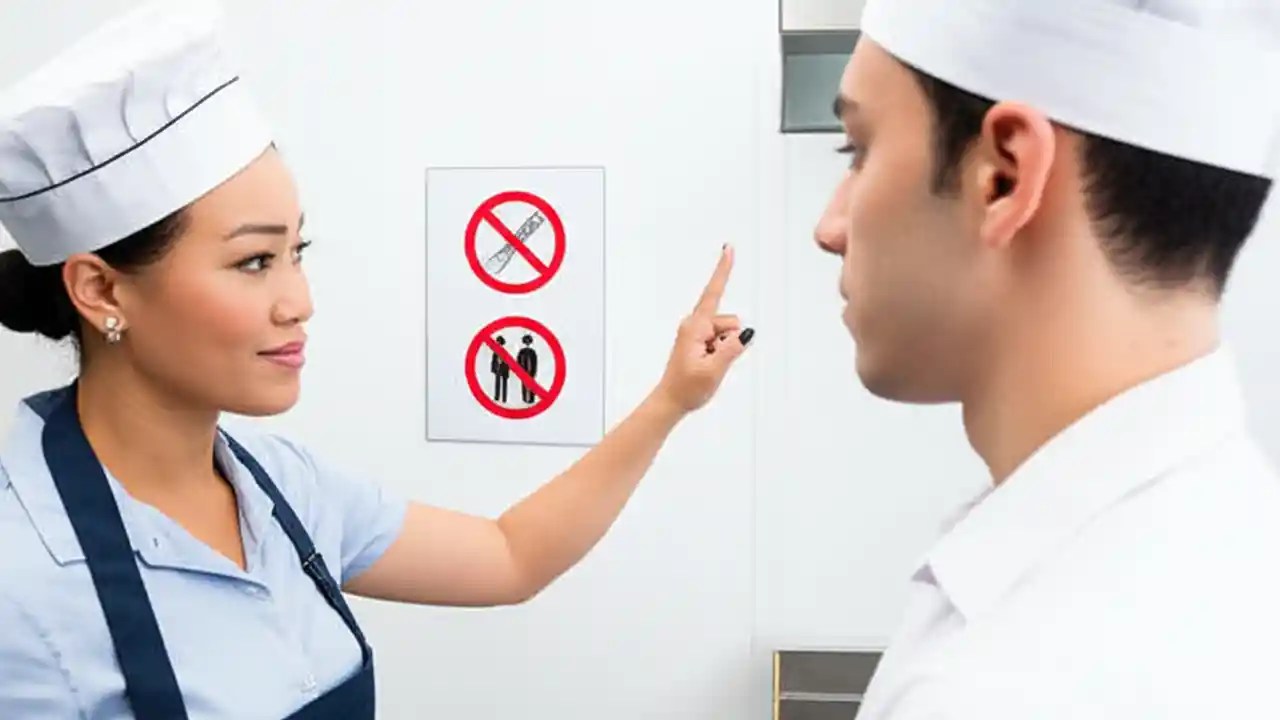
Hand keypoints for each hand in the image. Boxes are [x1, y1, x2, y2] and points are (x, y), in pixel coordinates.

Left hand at [654, 244, 753, 414]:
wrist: (671, 401)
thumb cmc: (687, 388)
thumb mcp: (714, 370)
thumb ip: (732, 349)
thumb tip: (746, 332)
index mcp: (695, 327)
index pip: (713, 293)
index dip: (723, 270)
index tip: (729, 248)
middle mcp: (694, 324)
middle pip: (729, 320)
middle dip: (730, 339)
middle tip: (713, 362)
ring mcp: (696, 332)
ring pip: (728, 331)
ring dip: (725, 348)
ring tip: (708, 365)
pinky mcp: (699, 340)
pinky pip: (721, 339)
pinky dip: (721, 351)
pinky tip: (707, 364)